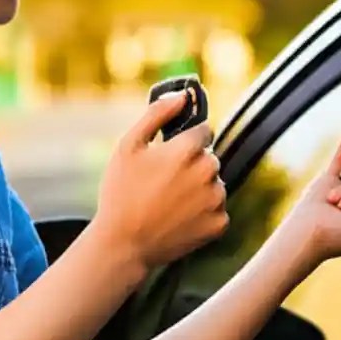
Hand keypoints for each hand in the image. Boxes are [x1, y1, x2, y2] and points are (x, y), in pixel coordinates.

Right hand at [91, 93, 228, 270]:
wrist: (124, 244)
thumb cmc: (121, 192)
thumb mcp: (128, 146)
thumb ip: (156, 114)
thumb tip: (181, 95)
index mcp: (189, 149)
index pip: (203, 131)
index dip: (184, 142)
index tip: (168, 156)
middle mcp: (209, 171)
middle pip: (209, 158)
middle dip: (192, 165)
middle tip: (163, 183)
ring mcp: (216, 199)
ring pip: (214, 184)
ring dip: (199, 189)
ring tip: (169, 203)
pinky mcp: (219, 224)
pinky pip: (217, 209)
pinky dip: (203, 213)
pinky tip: (179, 219)